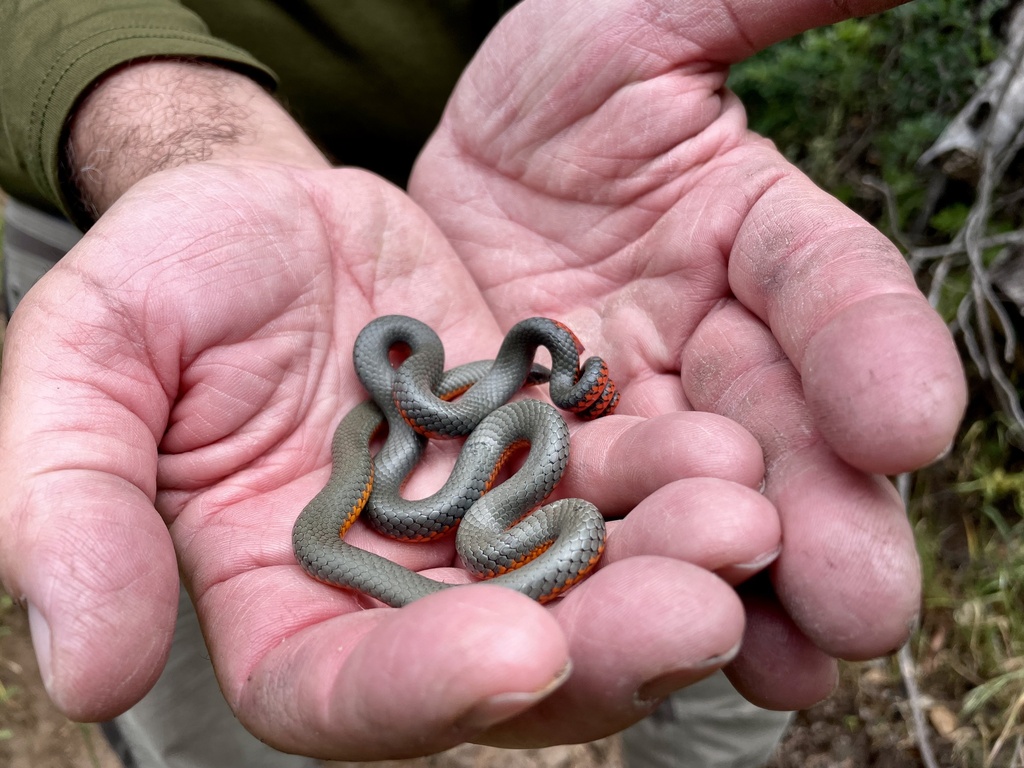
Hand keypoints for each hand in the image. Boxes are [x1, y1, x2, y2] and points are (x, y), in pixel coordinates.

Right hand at [0, 152, 781, 755]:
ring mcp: (475, 526)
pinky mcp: (536, 455)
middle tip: (698, 608)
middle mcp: (390, 587)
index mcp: (273, 595)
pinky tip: (726, 455)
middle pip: (503, 664)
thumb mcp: (90, 361)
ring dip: (667, 568)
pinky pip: (613, 485)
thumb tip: (83, 665)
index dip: (420, 692)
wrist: (272, 210)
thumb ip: (71, 503)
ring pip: (580, 582)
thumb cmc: (171, 276)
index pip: (338, 695)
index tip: (514, 650)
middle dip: (601, 647)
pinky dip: (671, 480)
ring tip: (739, 521)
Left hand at [410, 0, 966, 716]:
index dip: (868, 346)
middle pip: (785, 434)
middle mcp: (714, 352)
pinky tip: (661, 657)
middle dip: (825, 516)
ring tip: (786, 663)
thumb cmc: (541, 106)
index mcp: (752, 239)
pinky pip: (590, 545)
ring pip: (696, 510)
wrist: (429, 186)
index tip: (909, 422)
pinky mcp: (552, 487)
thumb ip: (746, 5)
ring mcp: (634, 430)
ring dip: (741, 589)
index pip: (824, 285)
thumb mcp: (631, 28)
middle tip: (860, 600)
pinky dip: (622, 600)